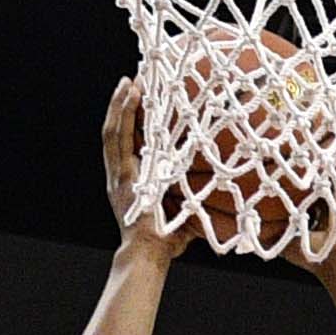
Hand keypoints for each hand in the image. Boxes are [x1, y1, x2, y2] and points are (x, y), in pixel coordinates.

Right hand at [100, 80, 180, 254]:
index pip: (124, 143)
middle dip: (121, 105)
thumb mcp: (182, 212)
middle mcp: (118, 174)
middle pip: (115, 131)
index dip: (127, 121)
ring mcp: (118, 173)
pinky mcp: (123, 173)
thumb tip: (221, 195)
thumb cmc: (167, 240)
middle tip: (131, 81)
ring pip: (113, 129)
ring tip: (129, 82)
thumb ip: (193, 200)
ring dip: (120, 104)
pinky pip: (120, 136)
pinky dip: (123, 113)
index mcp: (129, 181)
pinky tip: (130, 95)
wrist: (149, 254)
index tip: (136, 100)